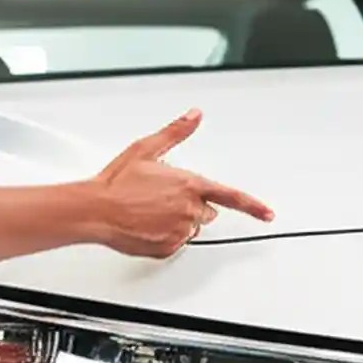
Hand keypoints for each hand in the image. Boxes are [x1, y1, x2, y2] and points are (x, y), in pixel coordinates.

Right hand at [95, 108, 273, 257]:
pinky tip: (146, 224)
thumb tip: (194, 116)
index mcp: (188, 184)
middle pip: (206, 212)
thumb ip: (176, 132)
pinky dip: (164, 235)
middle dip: (191, 206)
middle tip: (163, 199)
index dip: (252, 205)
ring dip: (177, 220)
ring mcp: (178, 231)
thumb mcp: (146, 148)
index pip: (230, 196)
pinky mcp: (167, 247)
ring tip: (149, 211)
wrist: (96, 209)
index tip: (267, 213)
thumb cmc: (117, 182)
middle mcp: (188, 209)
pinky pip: (174, 243)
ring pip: (189, 228)